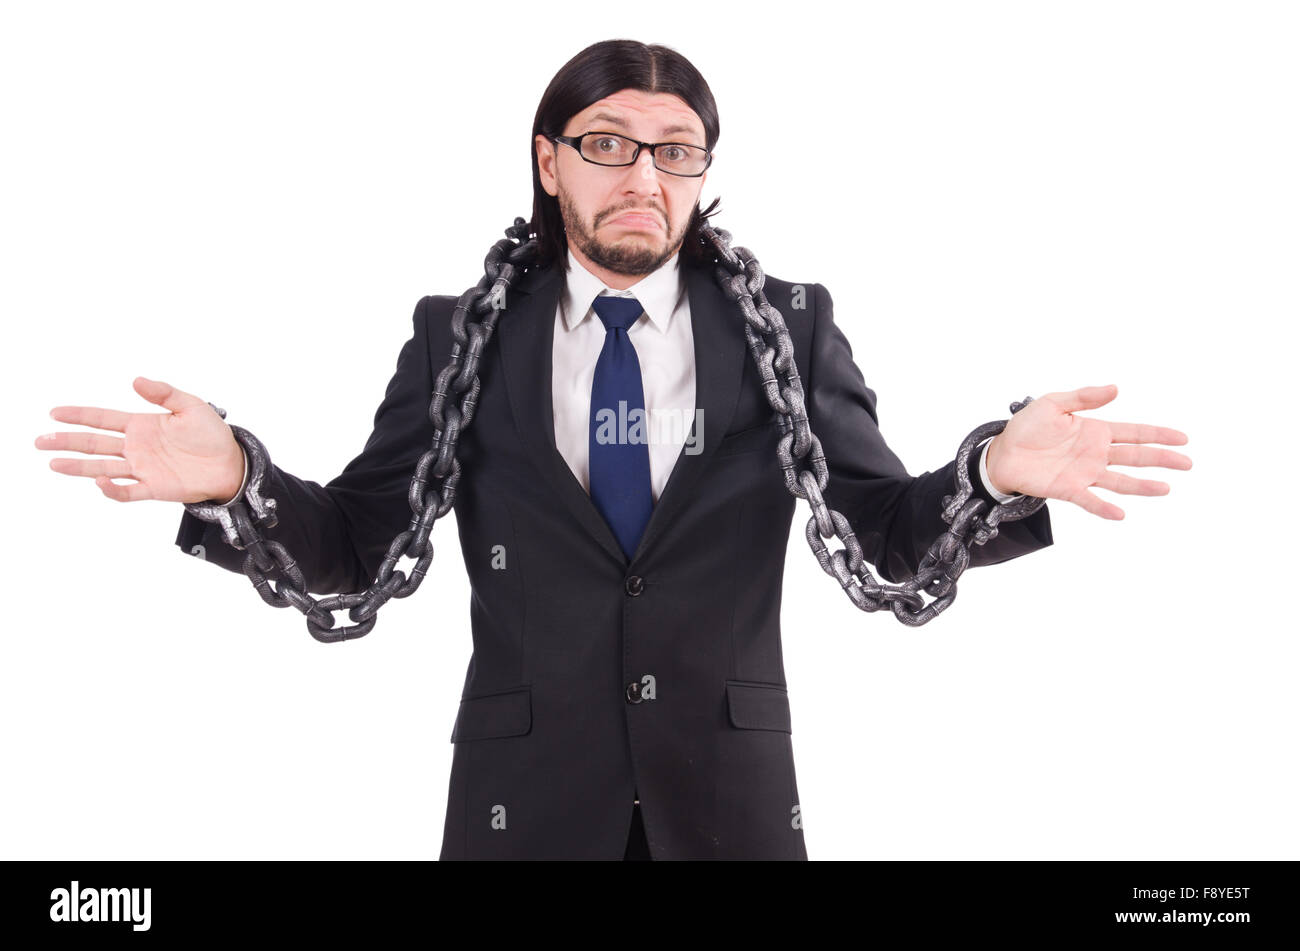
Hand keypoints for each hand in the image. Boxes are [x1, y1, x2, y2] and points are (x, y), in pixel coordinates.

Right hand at [36, 377, 244, 503]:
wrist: (231, 463)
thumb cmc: (211, 434)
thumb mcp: (190, 405)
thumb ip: (164, 393)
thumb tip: (135, 380)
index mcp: (141, 425)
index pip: (103, 419)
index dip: (79, 416)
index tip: (54, 413)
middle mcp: (136, 447)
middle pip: (94, 444)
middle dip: (67, 441)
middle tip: (41, 440)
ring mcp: (143, 468)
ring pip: (102, 467)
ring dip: (78, 466)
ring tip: (53, 462)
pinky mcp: (154, 487)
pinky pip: (128, 491)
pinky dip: (112, 489)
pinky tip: (99, 481)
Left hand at [984, 384, 1190, 519]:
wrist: (1002, 452)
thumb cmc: (1027, 427)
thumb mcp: (1054, 403)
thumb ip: (1084, 397)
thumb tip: (1116, 388)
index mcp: (1096, 431)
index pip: (1135, 433)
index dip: (1159, 435)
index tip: (1184, 438)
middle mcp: (1096, 454)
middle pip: (1136, 457)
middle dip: (1162, 459)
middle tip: (1187, 463)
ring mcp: (1084, 473)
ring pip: (1120, 481)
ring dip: (1142, 486)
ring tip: (1165, 488)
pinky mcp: (1068, 489)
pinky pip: (1090, 500)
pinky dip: (1104, 508)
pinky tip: (1120, 513)